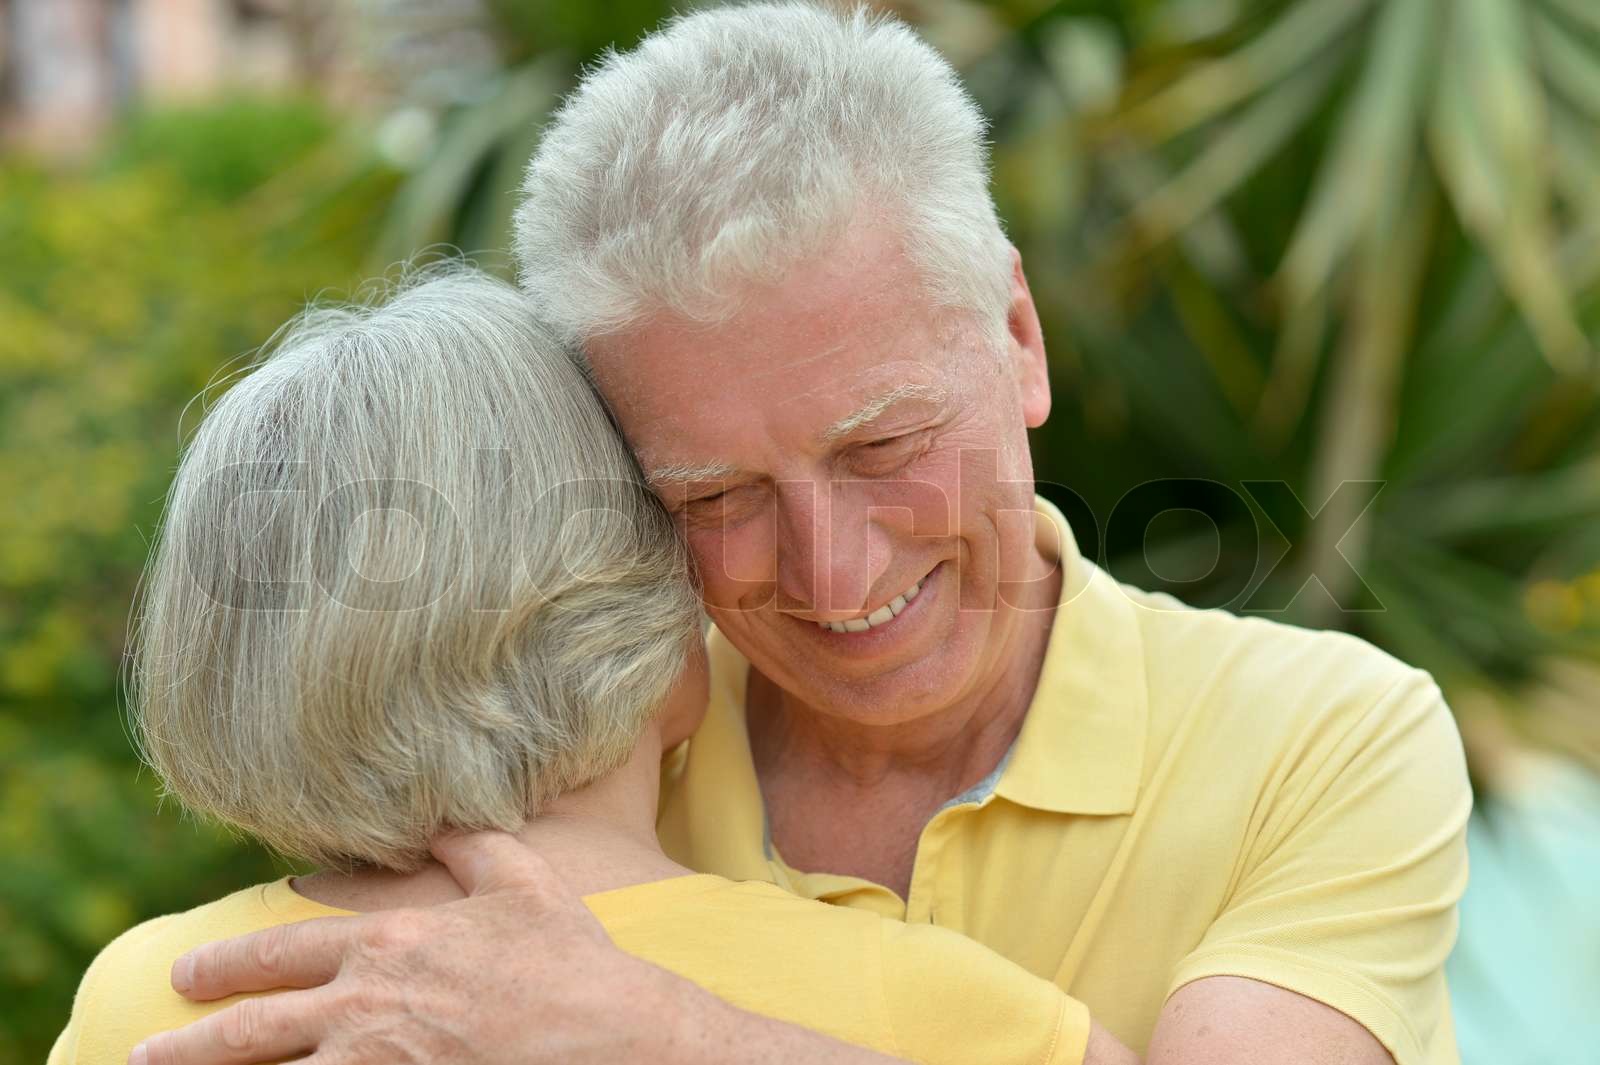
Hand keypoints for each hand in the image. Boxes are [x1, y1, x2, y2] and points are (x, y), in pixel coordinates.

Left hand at [133, 833, 704, 1064]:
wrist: (605, 1034)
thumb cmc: (569, 961)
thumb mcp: (525, 883)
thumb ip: (473, 845)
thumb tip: (439, 818)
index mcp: (386, 943)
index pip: (281, 951)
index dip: (227, 962)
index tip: (189, 972)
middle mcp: (362, 1004)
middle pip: (249, 1028)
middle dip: (188, 1041)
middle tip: (145, 1048)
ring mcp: (370, 1064)